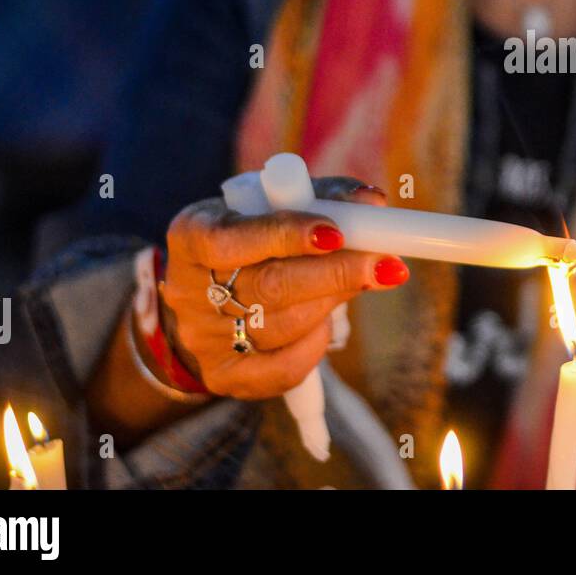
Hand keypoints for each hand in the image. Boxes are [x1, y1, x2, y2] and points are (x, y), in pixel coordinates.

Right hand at [159, 176, 406, 399]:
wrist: (208, 300)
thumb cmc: (252, 239)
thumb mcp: (270, 205)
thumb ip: (320, 197)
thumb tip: (373, 203)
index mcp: (192, 235)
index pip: (233, 238)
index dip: (287, 235)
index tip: (337, 232)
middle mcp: (190, 290)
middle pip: (270, 286)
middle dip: (337, 272)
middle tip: (385, 263)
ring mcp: (204, 339)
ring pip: (284, 325)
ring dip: (336, 300)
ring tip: (364, 279)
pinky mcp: (225, 377)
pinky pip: (285, 369)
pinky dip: (317, 342)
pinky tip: (327, 320)